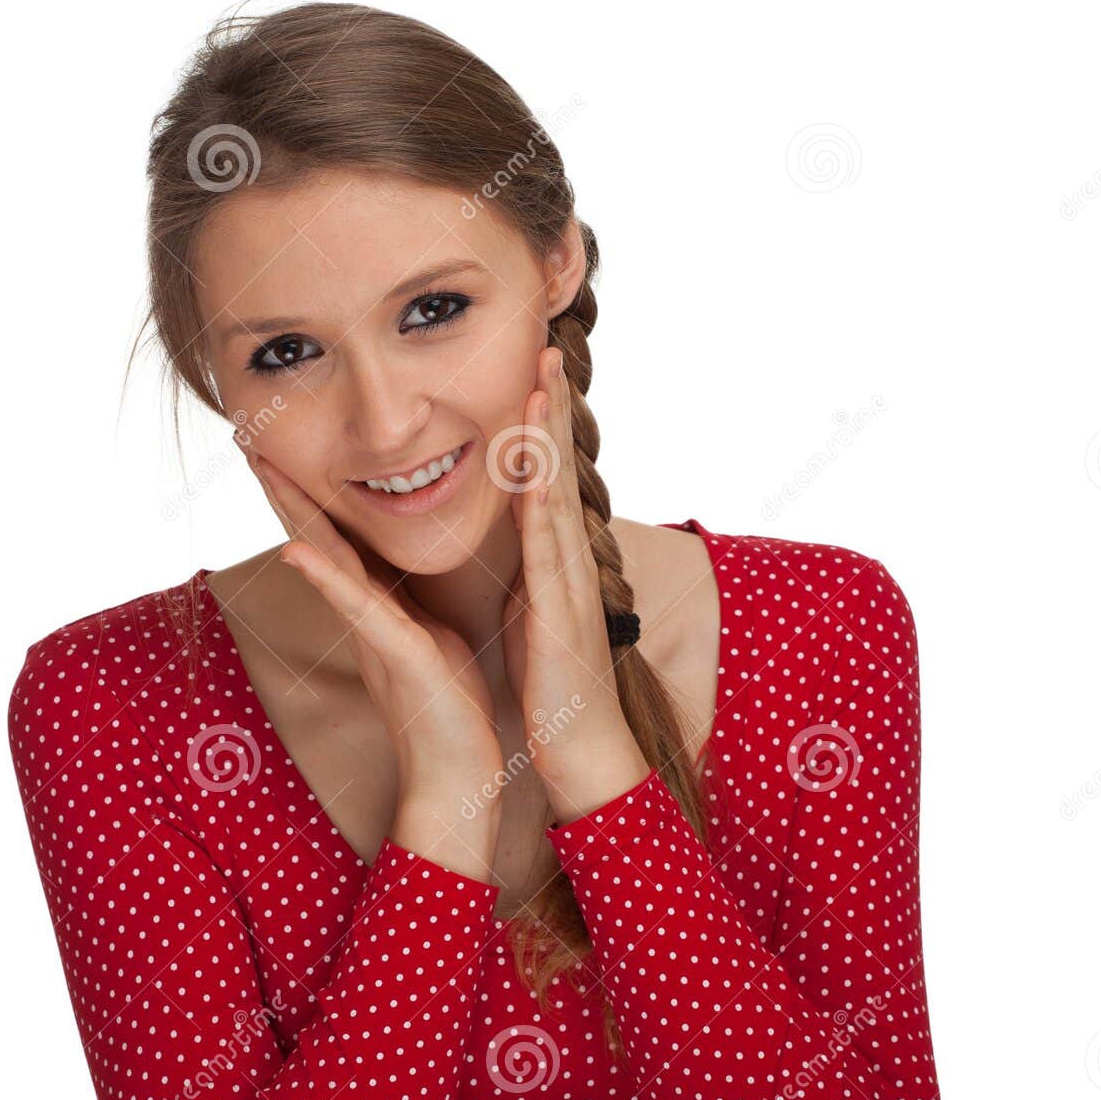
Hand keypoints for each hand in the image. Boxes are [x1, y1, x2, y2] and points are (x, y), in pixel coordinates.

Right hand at [236, 435, 504, 882]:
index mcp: (379, 608)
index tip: (284, 451)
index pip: (338, 540)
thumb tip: (394, 586)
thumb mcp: (429, 641)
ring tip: (264, 469)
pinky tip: (297, 550)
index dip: (310, 495)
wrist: (457, 777)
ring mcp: (374, 633)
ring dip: (293, 514)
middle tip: (249, 441)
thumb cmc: (449, 712)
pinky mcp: (395, 654)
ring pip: (326, 561)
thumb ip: (404, 610)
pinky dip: (325, 578)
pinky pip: (358, 609)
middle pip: (316, 539)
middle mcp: (365, 615)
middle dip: (284, 489)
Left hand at [501, 347, 649, 824]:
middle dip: (554, 409)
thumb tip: (518, 549)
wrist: (582, 751)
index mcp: (552, 565)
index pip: (545, 482)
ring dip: (552, 436)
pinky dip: (542, 499)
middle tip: (547, 348)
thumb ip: (527, 578)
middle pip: (559, 471)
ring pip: (559, 495)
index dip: (540, 429)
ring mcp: (568, 583)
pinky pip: (549, 546)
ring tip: (546, 381)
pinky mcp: (559, 611)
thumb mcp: (531, 619)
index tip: (531, 377)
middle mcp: (566, 564)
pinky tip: (536, 462)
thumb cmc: (554, 690)